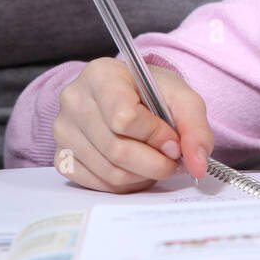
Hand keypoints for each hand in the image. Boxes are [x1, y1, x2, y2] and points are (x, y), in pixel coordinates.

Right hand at [53, 58, 213, 192]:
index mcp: (100, 74)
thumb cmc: (152, 93)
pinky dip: (126, 183)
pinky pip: (98, 184)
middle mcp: (74, 100)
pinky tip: (137, 168)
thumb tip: (198, 165)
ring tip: (157, 162)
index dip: (156, 136)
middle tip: (173, 160)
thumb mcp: (181, 97)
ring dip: (144, 175)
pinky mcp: (61, 157)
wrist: (129, 96)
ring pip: (109, 171)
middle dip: (155, 163)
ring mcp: (63, 130)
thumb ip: (195, 127)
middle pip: (117, 149)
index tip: (174, 140)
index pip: (124, 118)